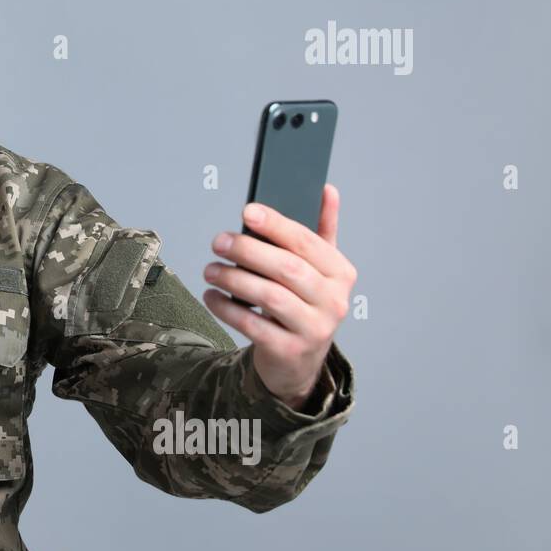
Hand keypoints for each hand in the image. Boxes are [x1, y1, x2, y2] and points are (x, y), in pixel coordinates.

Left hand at [200, 183, 356, 408]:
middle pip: (287, 268)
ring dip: (233, 278)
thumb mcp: (320, 269)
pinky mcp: (289, 351)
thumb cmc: (304, 304)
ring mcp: (313, 329)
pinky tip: (211, 296)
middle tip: (218, 241)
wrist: (298, 361)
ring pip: (269, 296)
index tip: (247, 211)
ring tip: (210, 269)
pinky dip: (227, 308)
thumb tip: (326, 189)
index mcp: (340, 273)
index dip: (276, 225)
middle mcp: (333, 302)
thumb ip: (322, 230)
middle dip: (248, 250)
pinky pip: (252, 324)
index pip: (307, 242)